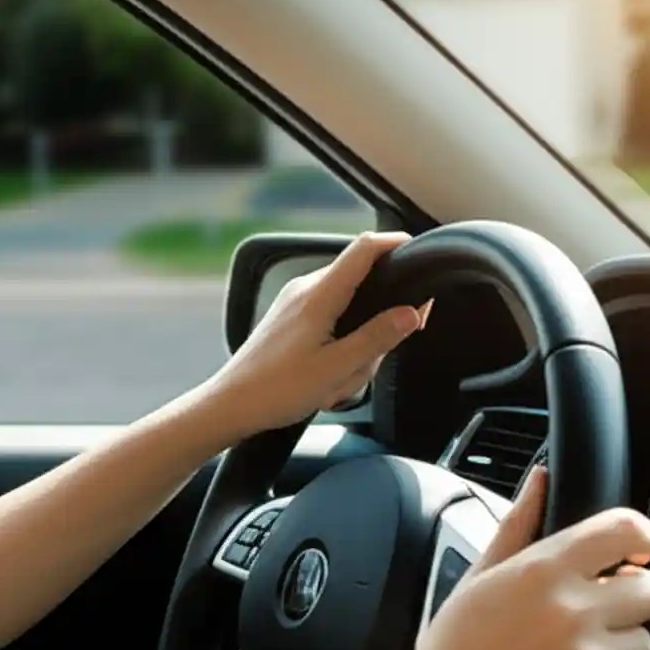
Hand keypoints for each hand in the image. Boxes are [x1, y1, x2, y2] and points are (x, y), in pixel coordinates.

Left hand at [213, 232, 430, 435]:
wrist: (231, 405)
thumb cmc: (276, 390)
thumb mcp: (337, 369)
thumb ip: (377, 338)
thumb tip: (411, 313)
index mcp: (319, 294)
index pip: (364, 249)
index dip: (395, 245)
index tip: (418, 255)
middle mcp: (306, 289)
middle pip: (362, 284)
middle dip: (378, 321)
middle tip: (374, 359)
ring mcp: (296, 301)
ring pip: (348, 307)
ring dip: (357, 343)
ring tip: (342, 379)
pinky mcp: (291, 317)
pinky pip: (331, 320)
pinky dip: (341, 346)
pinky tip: (330, 377)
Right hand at [400, 468, 649, 649]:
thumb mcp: (477, 581)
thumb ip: (518, 525)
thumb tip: (540, 478)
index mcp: (542, 571)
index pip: (625, 529)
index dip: (640, 536)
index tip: (635, 549)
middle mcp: (573, 613)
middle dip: (627, 599)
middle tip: (592, 613)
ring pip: (641, 643)